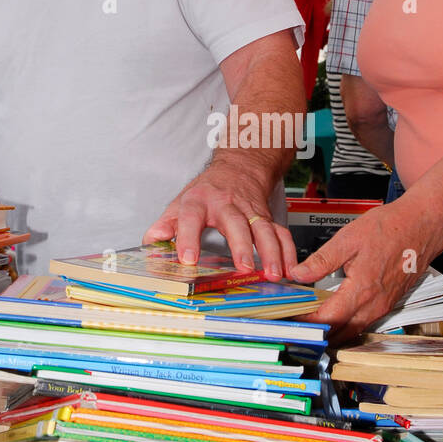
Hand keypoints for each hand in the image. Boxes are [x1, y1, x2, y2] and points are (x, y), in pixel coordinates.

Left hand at [143, 155, 296, 279]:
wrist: (239, 167)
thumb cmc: (208, 190)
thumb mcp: (180, 203)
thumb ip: (165, 224)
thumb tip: (151, 242)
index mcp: (200, 202)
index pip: (190, 218)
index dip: (188, 238)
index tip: (187, 260)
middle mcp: (227, 205)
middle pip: (236, 223)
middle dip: (241, 245)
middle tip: (243, 268)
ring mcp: (250, 211)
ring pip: (264, 229)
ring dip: (271, 252)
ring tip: (273, 274)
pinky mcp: (267, 218)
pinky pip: (281, 234)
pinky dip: (289, 253)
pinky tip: (291, 271)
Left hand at [288, 200, 428, 338]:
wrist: (423, 225)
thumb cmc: (391, 228)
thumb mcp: (349, 238)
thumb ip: (322, 261)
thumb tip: (299, 274)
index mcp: (362, 291)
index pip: (326, 319)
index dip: (305, 322)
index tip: (289, 318)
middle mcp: (374, 305)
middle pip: (339, 333)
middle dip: (316, 331)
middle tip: (296, 322)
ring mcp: (383, 307)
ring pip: (352, 331)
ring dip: (331, 331)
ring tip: (310, 320)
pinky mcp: (388, 304)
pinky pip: (363, 323)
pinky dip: (345, 324)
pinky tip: (334, 313)